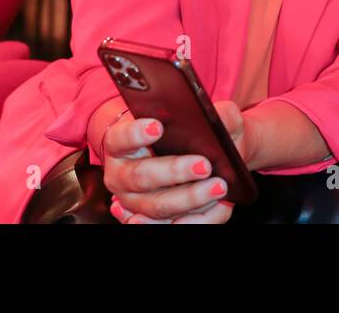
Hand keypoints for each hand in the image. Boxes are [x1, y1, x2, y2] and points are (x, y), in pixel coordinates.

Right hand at [102, 100, 247, 223]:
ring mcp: (135, 203)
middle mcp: (122, 175)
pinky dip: (195, 219)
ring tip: (219, 186)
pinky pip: (172, 226)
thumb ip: (210, 112)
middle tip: (204, 164)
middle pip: (140, 176)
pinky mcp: (154, 221)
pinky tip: (216, 206)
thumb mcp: (204, 115)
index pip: (120, 138)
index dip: (135, 134)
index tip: (157, 127)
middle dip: (173, 171)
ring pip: (157, 206)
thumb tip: (217, 121)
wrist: (205, 155)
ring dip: (189, 198)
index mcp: (121, 144)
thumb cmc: (194, 130)